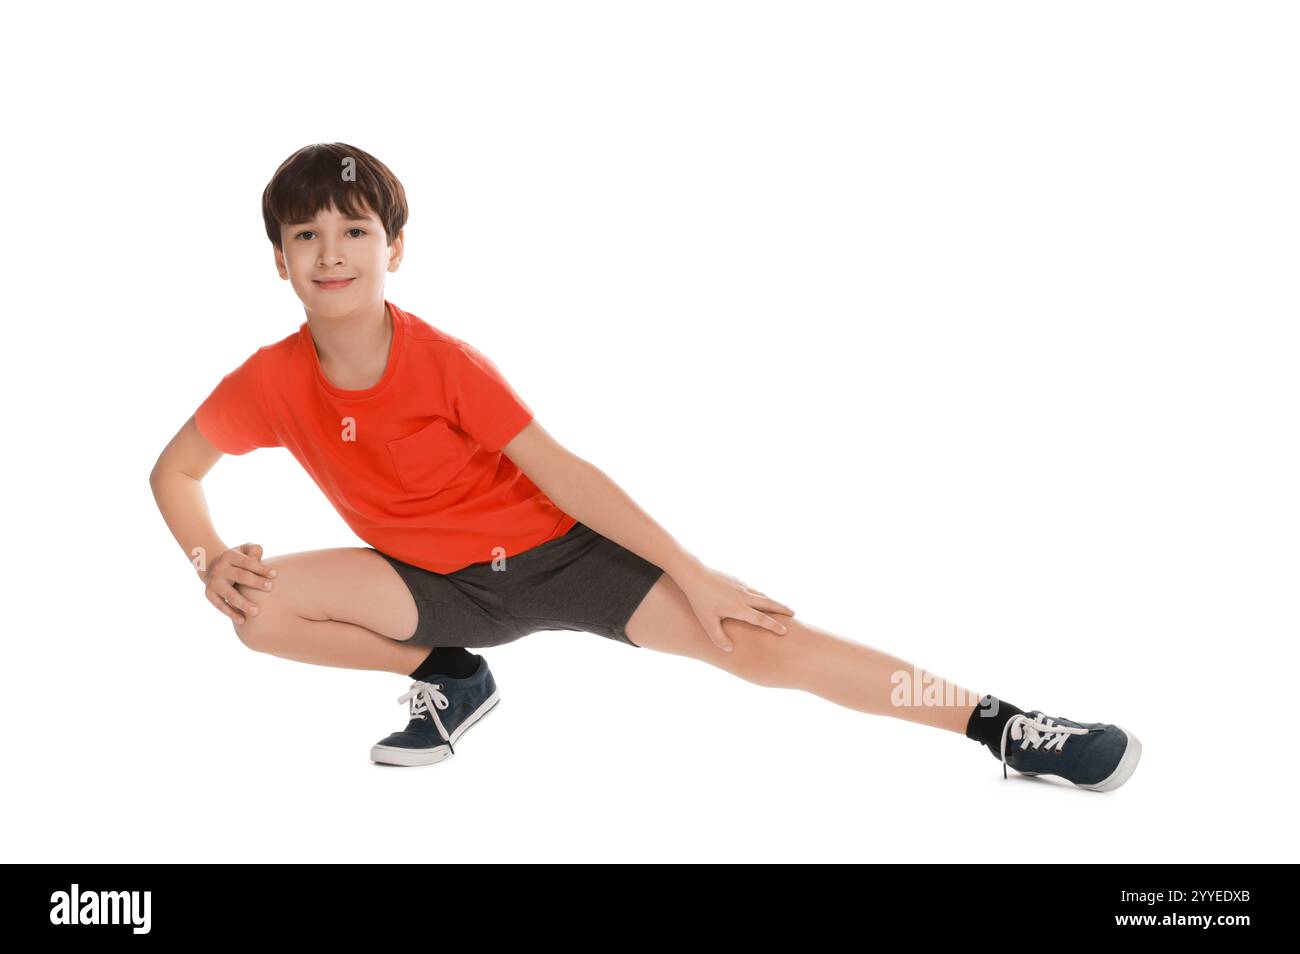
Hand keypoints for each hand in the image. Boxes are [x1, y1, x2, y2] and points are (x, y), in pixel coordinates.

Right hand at [202, 542, 276, 624]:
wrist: (212, 567)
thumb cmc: (239, 560)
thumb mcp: (244, 550)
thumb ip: (254, 550)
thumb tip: (258, 558)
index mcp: (230, 556)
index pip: (247, 562)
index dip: (260, 568)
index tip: (275, 574)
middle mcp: (220, 569)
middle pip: (240, 576)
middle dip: (255, 582)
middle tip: (270, 588)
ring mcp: (214, 582)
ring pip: (230, 595)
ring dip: (243, 604)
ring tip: (257, 611)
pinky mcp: (209, 594)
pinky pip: (220, 605)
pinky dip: (231, 613)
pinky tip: (243, 621)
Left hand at [676, 563, 795, 653]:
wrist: (694, 575)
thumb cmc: (700, 600)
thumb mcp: (707, 623)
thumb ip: (719, 638)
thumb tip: (730, 650)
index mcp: (739, 608)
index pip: (761, 619)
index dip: (774, 626)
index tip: (785, 631)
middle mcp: (743, 596)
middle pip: (768, 603)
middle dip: (782, 608)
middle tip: (794, 613)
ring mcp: (741, 586)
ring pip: (761, 595)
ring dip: (772, 601)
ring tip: (781, 607)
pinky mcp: (736, 580)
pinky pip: (753, 590)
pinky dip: (761, 595)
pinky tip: (760, 598)